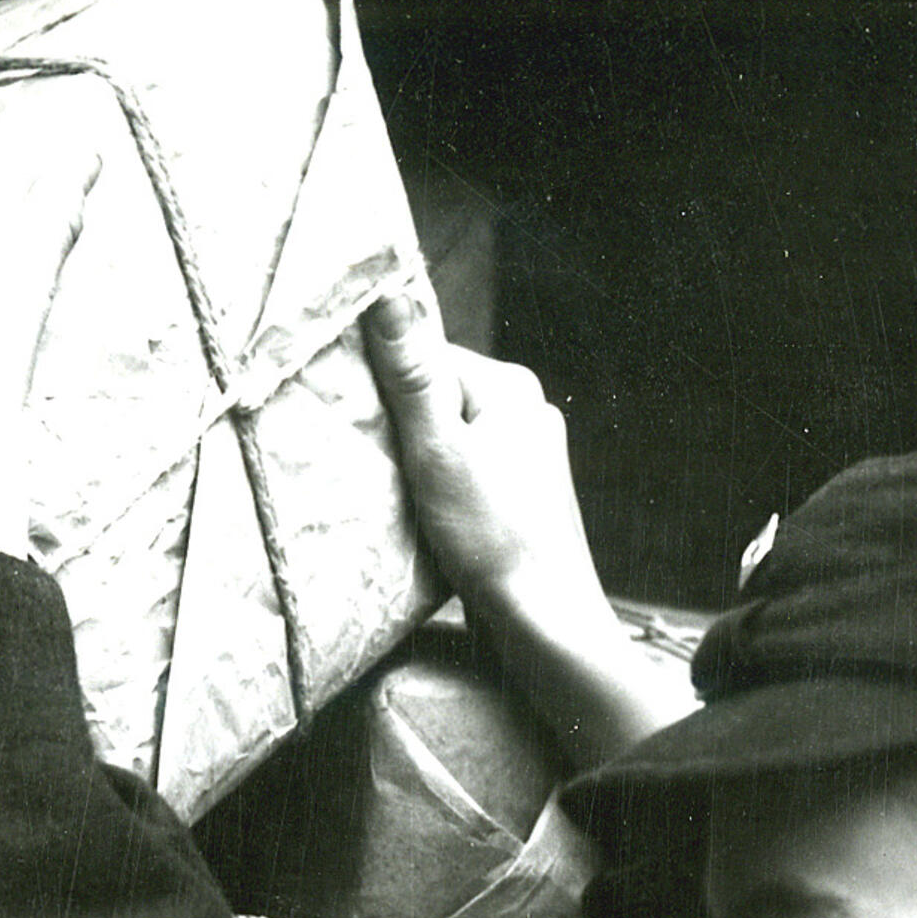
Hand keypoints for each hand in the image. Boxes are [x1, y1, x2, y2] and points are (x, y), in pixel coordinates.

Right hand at [362, 284, 614, 632]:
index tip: (369, 429)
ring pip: (454, 441)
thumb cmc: (492, 540)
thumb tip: (388, 294)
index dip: (389, 391)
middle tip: (387, 471)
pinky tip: (437, 521)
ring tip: (413, 501)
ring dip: (424, 466)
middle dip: (407, 430)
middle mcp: (529, 411)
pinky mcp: (528, 497)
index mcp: (511, 386)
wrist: (547, 623)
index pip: (427, 358)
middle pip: (440, 400)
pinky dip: (447, 492)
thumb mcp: (437, 452)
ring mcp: (533, 456)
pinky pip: (471, 474)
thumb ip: (411, 377)